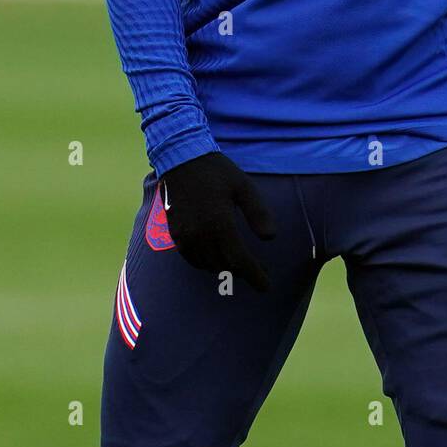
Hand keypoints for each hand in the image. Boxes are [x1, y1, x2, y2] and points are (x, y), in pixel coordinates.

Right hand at [160, 151, 276, 289]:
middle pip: (224, 265)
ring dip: (225, 268)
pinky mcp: (175, 234)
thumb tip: (271, 238)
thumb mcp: (244, 187)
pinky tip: (216, 257)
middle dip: (243, 272)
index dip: (254, 276)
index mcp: (220, 223)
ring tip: (239, 263)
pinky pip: (192, 259)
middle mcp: (200, 234)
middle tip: (259, 270)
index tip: (266, 286)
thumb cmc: (217, 171)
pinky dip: (206, 263)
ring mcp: (185, 236)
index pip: (239, 260)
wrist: (181, 159)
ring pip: (208, 265)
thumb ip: (258, 213)